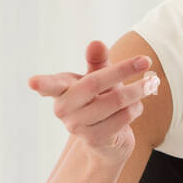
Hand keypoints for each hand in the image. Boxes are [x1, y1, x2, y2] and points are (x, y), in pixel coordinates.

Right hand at [28, 41, 160, 164]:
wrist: (108, 140)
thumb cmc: (100, 100)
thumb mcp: (98, 77)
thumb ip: (97, 61)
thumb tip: (96, 43)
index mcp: (61, 90)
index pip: (50, 85)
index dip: (42, 83)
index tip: (32, 82)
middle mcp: (64, 109)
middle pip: (94, 83)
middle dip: (123, 70)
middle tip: (147, 61)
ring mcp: (77, 126)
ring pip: (114, 101)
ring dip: (137, 91)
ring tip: (150, 85)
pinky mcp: (94, 139)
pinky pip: (122, 118)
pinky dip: (135, 109)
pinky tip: (137, 106)